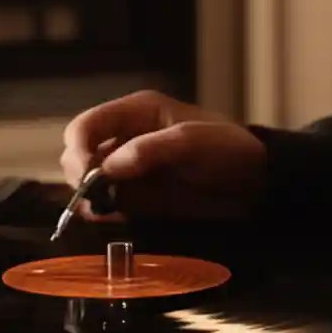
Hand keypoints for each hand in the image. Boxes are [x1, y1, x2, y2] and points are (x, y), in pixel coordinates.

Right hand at [60, 90, 266, 221]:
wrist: (254, 182)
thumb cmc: (228, 149)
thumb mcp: (193, 142)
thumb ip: (151, 150)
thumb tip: (107, 168)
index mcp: (136, 113)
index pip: (85, 126)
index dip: (77, 148)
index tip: (87, 175)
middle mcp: (126, 139)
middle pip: (77, 155)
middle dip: (80, 176)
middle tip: (98, 198)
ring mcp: (129, 170)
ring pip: (87, 184)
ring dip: (89, 199)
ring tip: (109, 210)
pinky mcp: (137, 197)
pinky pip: (106, 206)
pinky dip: (104, 214)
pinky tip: (119, 218)